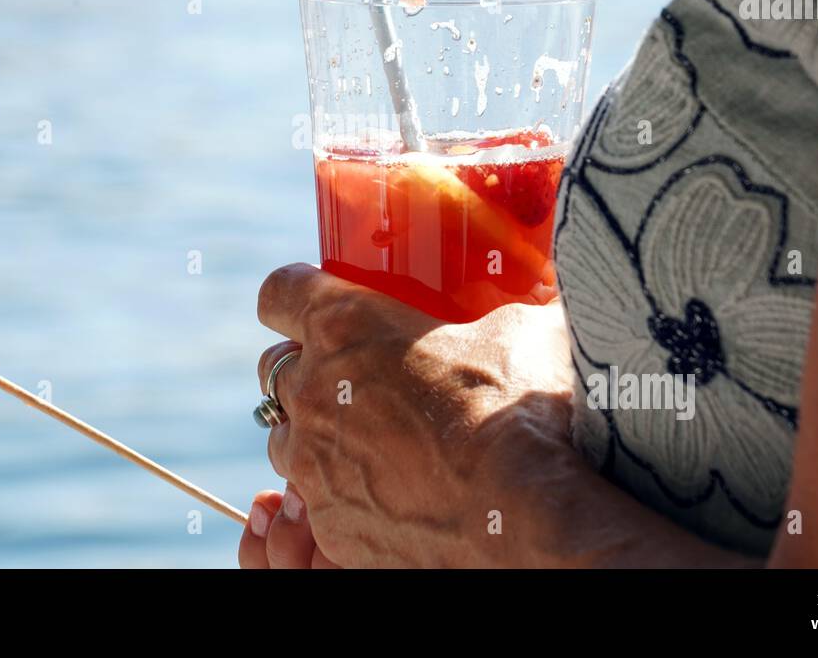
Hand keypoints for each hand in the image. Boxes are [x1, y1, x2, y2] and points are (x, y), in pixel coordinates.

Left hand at [250, 263, 577, 567]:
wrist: (524, 519)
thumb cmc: (519, 412)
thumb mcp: (521, 334)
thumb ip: (504, 315)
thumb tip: (542, 308)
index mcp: (345, 327)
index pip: (280, 293)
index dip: (296, 295)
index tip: (313, 301)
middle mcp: (314, 391)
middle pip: (275, 368)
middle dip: (308, 369)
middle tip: (357, 377)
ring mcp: (314, 463)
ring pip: (286, 439)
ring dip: (318, 434)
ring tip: (375, 442)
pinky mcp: (329, 523)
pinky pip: (317, 502)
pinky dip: (345, 494)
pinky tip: (393, 494)